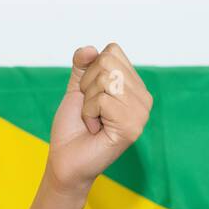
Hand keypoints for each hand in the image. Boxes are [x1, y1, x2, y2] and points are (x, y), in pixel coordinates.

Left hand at [44, 43, 152, 200]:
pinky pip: (103, 100)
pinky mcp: (132, 126)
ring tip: (94, 120)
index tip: (89, 95)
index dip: (90, 71)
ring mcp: (141, 113)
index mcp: (134, 86)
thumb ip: (83, 66)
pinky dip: (89, 113)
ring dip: (88, 101)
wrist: (65, 159)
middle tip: (90, 110)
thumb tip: (90, 48)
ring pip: (105, 80)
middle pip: (108, 63)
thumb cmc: (72, 127)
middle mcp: (143, 98)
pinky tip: (95, 129)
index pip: (112, 51)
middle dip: (87, 86)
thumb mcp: (76, 89)